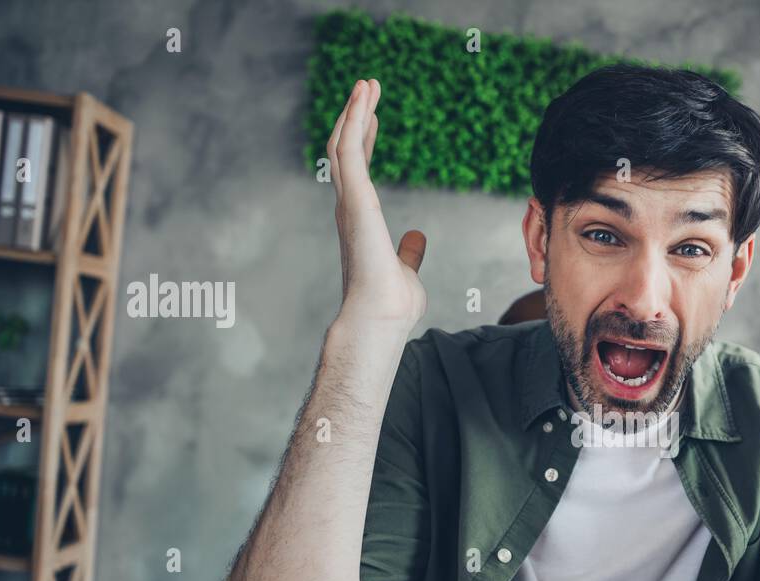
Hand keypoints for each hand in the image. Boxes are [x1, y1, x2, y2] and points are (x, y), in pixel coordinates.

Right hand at [327, 78, 427, 329]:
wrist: (380, 318)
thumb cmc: (390, 303)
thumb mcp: (406, 268)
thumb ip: (409, 251)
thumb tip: (417, 237)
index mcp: (360, 219)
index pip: (358, 169)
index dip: (363, 138)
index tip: (372, 115)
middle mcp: (349, 207)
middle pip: (345, 150)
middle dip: (355, 116)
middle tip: (367, 87)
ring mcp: (349, 203)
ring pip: (342, 144)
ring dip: (354, 110)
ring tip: (367, 82)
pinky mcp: (355, 201)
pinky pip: (348, 150)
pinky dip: (353, 120)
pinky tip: (363, 97)